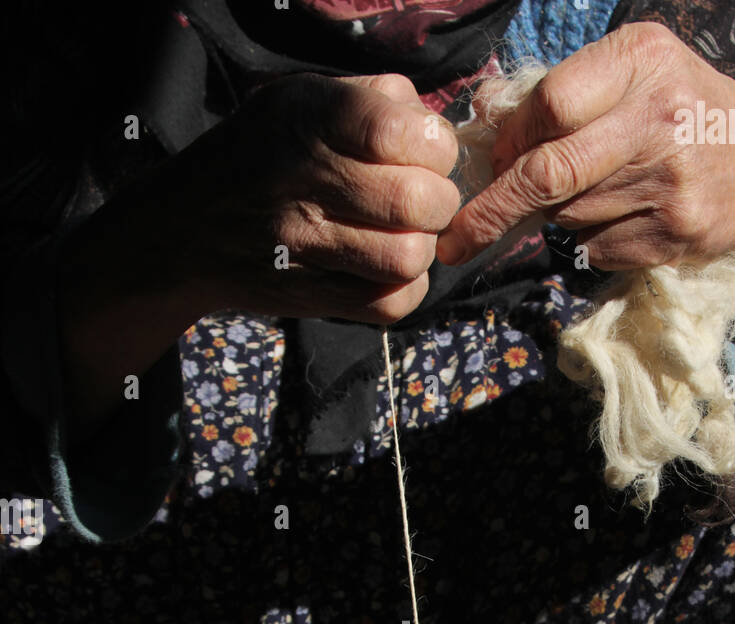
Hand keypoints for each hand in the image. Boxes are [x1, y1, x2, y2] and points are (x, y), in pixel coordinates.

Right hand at [58, 72, 460, 431]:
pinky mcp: (309, 297)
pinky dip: (406, 289)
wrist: (186, 227)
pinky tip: (390, 269)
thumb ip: (372, 100)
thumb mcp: (302, 100)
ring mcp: (304, 246)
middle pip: (416, 201)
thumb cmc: (262, 155)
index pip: (403, 133)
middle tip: (426, 200)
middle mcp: (304, 181)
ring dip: (422, 247)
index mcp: (309, 119)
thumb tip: (434, 128)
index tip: (429, 153)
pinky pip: (388, 304)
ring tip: (406, 235)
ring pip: (408, 257)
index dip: (437, 147)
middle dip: (439, 200)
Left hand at [437, 22, 734, 343]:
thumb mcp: (637, 75)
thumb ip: (565, 91)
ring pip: (568, 215)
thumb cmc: (684, 115)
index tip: (490, 159)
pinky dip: (593, 241)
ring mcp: (669, 181)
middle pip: (547, 172)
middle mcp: (659, 116)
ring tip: (600, 192)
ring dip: (559, 216)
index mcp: (643, 60)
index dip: (509, 139)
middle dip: (491, 210)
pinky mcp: (674, 234)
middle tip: (455, 239)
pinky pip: (596, 248)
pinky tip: (627, 217)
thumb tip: (484, 119)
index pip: (548, 103)